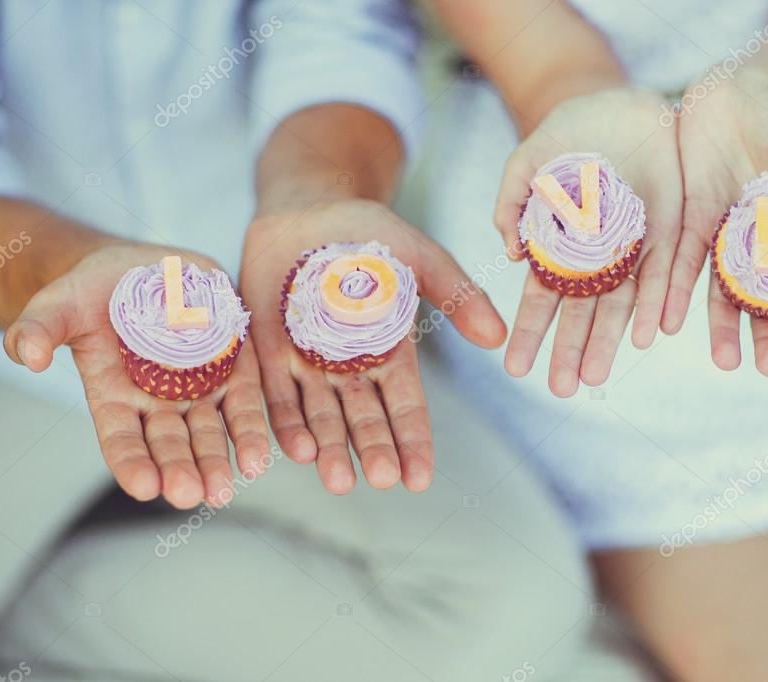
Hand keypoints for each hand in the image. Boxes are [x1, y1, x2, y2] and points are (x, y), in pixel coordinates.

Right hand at [3, 244, 269, 508]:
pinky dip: (253, 429)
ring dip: (220, 460)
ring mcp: (199, 388)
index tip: (144, 488)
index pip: (122, 440)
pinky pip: (245, 402)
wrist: (144, 266)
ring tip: (227, 487)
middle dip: (182, 471)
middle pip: (172, 445)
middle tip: (191, 495)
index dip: (133, 464)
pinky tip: (260, 456)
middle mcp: (159, 403)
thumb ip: (38, 328)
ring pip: (211, 432)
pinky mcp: (233, 368)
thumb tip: (26, 357)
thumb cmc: (94, 291)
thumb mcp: (59, 303)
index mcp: (113, 398)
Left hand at [241, 199, 505, 493]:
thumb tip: (499, 338)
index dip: (414, 441)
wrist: (306, 207)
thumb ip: (456, 294)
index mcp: (389, 352)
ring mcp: (307, 363)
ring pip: (321, 417)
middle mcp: (348, 368)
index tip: (421, 479)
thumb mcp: (419, 256)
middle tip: (383, 480)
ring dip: (330, 449)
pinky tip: (296, 450)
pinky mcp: (268, 353)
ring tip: (339, 481)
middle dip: (374, 450)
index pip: (406, 406)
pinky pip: (276, 395)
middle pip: (364, 419)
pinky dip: (286, 423)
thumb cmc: (368, 233)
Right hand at [495, 88, 682, 394]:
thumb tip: (511, 253)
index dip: (529, 332)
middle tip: (558, 390)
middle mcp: (596, 258)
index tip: (513, 367)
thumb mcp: (528, 161)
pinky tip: (651, 334)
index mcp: (559, 247)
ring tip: (593, 378)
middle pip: (581, 313)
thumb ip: (511, 201)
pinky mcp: (669, 230)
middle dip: (569, 352)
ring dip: (609, 341)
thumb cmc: (568, 134)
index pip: (542, 298)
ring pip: (622, 304)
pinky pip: (665, 271)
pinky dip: (658, 301)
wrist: (620, 104)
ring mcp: (633, 248)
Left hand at [666, 67, 767, 376]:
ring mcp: (719, 233)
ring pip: (718, 290)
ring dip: (719, 327)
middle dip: (763, 336)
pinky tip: (669, 323)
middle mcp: (754, 244)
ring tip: (725, 361)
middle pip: (759, 301)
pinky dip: (674, 291)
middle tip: (763, 371)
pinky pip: (679, 260)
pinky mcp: (685, 217)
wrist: (742, 89)